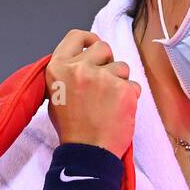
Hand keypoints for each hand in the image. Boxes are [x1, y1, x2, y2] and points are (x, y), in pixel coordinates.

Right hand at [44, 29, 139, 157]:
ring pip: (122, 66)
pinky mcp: (123, 89)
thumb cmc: (72, 129)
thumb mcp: (56, 96)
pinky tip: (119, 112)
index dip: (89, 40)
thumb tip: (84, 61)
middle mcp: (79, 68)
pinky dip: (130, 98)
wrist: (87, 153)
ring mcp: (102, 77)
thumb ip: (68, 74)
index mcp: (58, 68)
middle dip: (108, 62)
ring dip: (120, 82)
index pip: (76, 36)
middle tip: (104, 83)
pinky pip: (133, 85)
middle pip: (103, 47)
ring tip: (110, 103)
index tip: (95, 46)